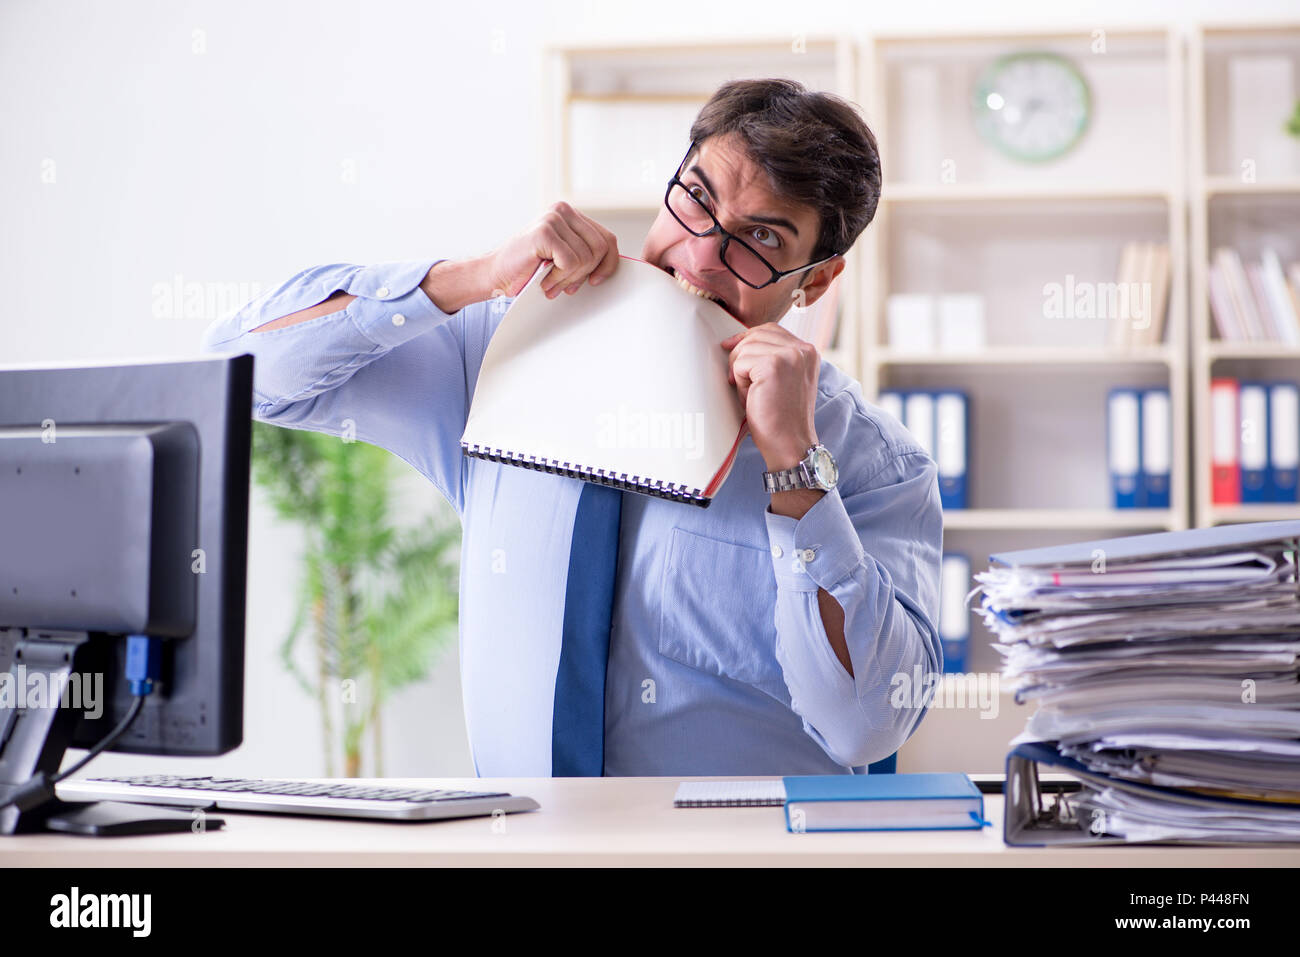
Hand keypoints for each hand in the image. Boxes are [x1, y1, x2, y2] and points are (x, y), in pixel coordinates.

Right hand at [485, 201, 619, 299]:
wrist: (495, 273)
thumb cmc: (528, 269)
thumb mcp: (564, 258)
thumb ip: (585, 254)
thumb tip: (611, 266)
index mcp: (571, 215)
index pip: (607, 239)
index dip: (607, 264)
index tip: (595, 281)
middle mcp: (563, 211)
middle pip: (600, 248)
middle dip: (585, 274)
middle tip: (566, 286)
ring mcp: (553, 219)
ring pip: (585, 258)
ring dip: (568, 278)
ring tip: (551, 283)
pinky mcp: (545, 232)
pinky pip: (570, 262)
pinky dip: (559, 277)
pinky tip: (544, 279)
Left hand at [720, 324, 819, 470]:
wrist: (789, 444)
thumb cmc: (781, 417)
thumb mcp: (783, 379)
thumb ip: (772, 357)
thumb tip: (737, 341)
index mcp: (808, 351)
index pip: (771, 329)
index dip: (747, 337)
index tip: (730, 347)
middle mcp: (803, 350)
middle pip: (755, 335)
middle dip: (740, 357)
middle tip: (741, 384)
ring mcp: (790, 356)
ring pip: (745, 349)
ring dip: (741, 374)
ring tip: (752, 395)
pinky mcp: (773, 365)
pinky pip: (740, 364)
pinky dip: (740, 383)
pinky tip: (751, 398)